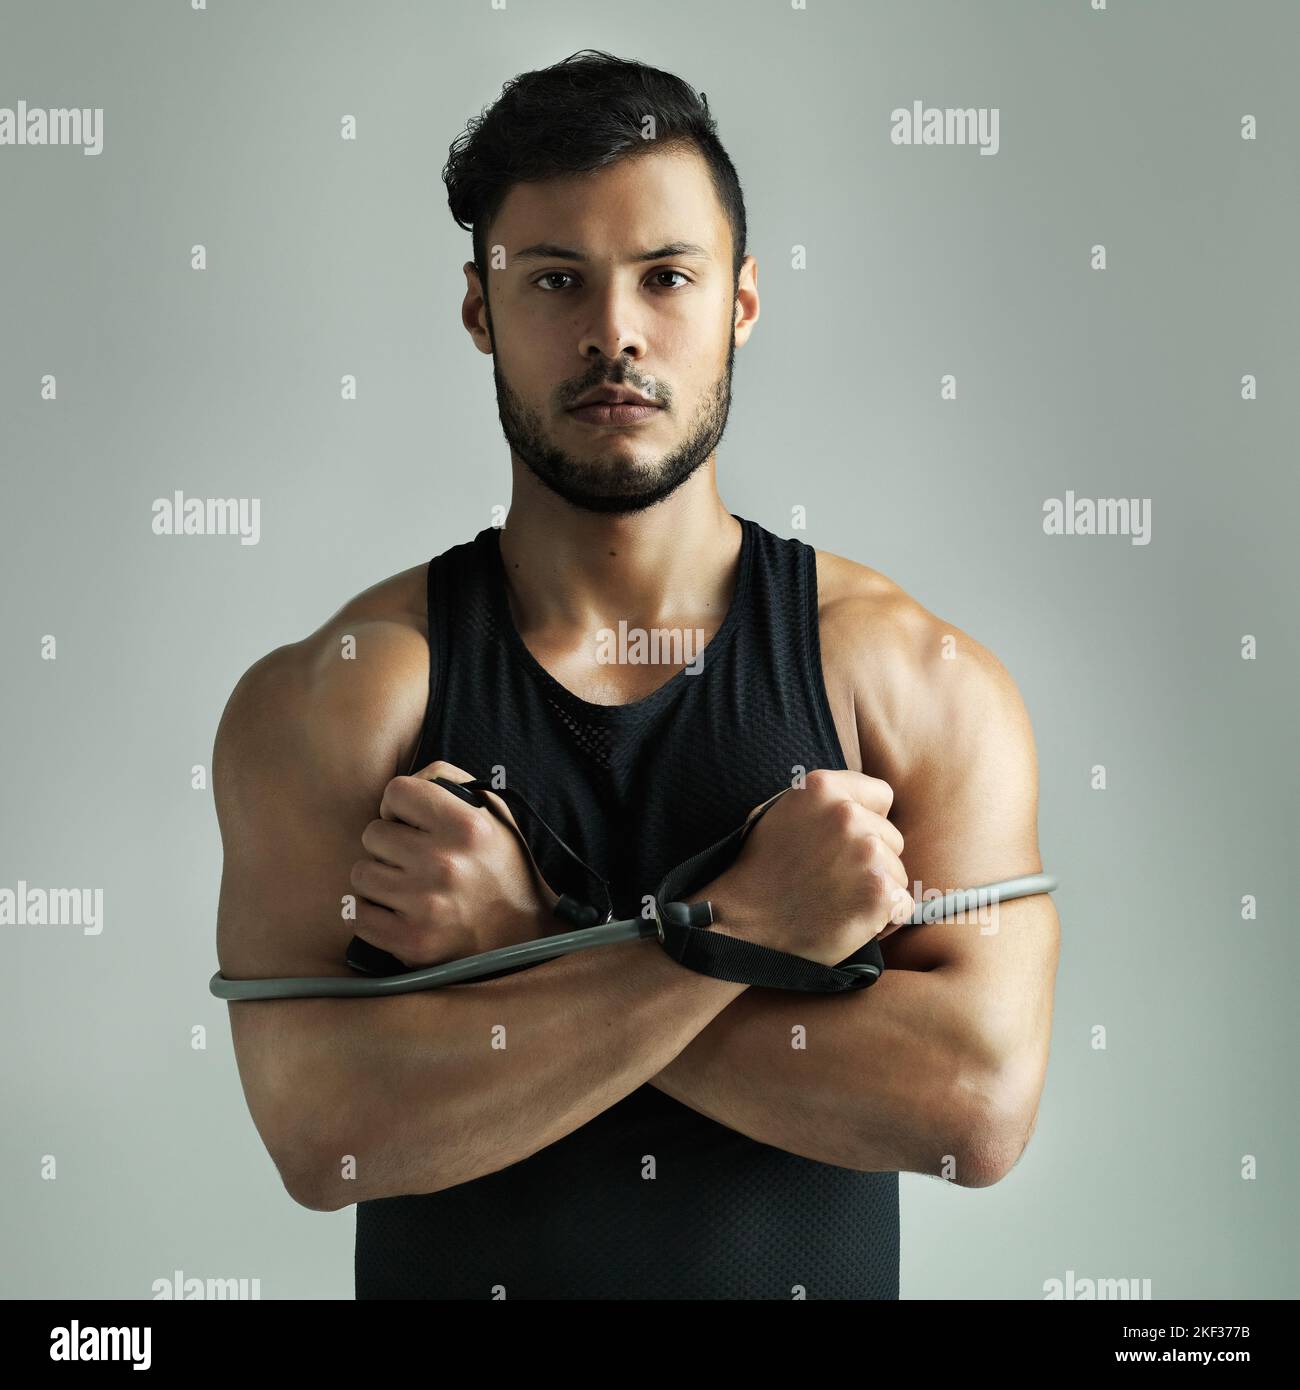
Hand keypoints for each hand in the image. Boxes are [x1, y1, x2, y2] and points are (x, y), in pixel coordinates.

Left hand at [349, 760, 558, 968]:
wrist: (522, 935)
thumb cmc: (500, 867)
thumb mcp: (492, 812)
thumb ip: (448, 781)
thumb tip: (405, 783)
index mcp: (467, 827)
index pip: (395, 791)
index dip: (398, 805)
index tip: (409, 821)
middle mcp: (446, 864)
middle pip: (373, 833)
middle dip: (389, 844)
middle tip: (412, 858)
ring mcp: (426, 906)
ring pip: (361, 873)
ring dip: (378, 878)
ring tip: (406, 885)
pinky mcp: (411, 941)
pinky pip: (357, 914)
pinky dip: (370, 913)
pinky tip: (395, 911)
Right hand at [699, 769, 913, 966]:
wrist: (745, 924)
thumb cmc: (761, 872)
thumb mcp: (782, 814)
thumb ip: (823, 803)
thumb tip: (860, 803)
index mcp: (822, 788)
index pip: (881, 794)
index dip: (868, 820)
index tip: (847, 843)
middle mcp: (847, 814)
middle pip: (892, 837)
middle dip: (871, 859)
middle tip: (832, 879)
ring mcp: (866, 852)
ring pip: (898, 872)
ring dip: (876, 890)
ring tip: (836, 901)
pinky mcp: (880, 892)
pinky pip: (902, 906)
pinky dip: (884, 919)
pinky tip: (850, 920)